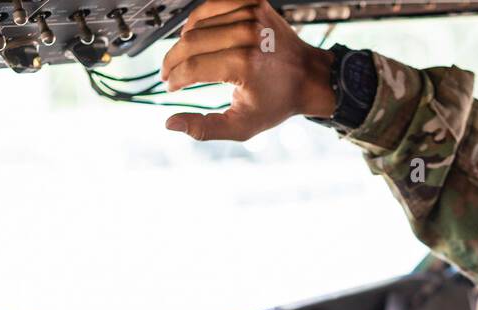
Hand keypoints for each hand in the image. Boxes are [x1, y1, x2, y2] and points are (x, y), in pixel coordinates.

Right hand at [159, 0, 335, 141]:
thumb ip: (205, 129)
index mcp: (244, 65)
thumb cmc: (277, 102)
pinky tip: (197, 36)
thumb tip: (171, 123)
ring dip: (184, 41)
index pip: (192, 67)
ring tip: (184, 58)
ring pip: (196, 23)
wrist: (308, 77)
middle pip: (190, 42)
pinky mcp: (253, 3)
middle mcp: (247, 35)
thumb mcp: (242, 125)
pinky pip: (211, 6)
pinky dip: (199, 21)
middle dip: (173, 60)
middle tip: (170, 73)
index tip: (171, 86)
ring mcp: (251, 15)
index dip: (175, 78)